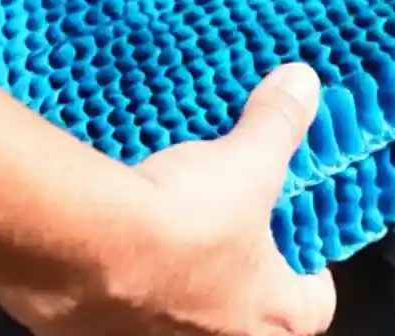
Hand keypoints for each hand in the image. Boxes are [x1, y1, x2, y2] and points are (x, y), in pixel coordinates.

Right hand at [0, 63, 333, 335]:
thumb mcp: (245, 163)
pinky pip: (125, 315)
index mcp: (276, 318)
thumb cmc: (185, 221)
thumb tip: (305, 81)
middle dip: (244, 277)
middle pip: (250, 317)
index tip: (295, 235)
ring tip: (171, 232)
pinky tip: (115, 245)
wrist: (79, 250)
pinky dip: (125, 285)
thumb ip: (278, 124)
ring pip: (184, 320)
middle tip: (231, 228)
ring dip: (183, 284)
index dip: (310, 270)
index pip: (315, 306)